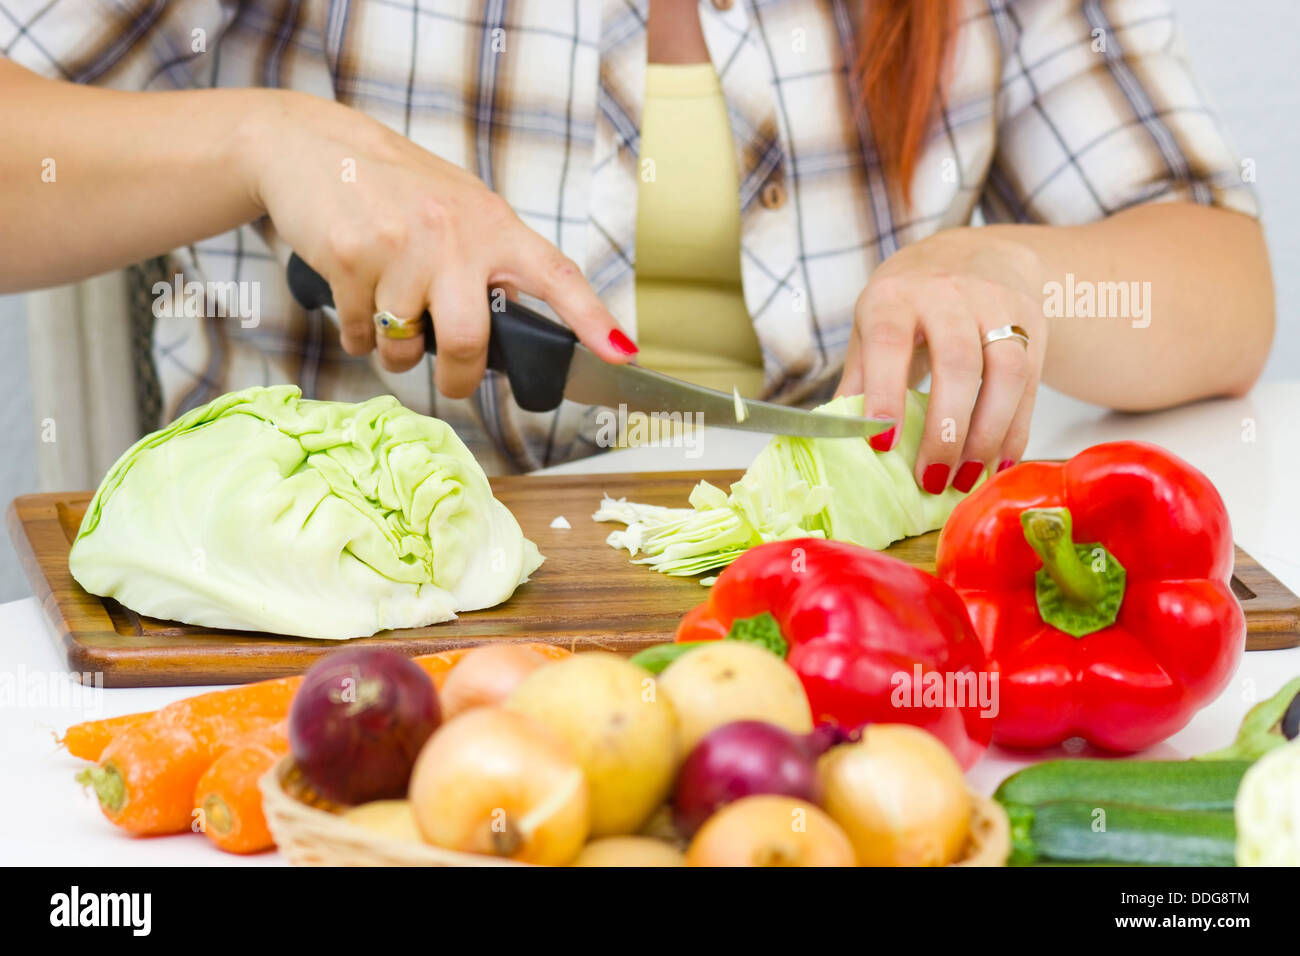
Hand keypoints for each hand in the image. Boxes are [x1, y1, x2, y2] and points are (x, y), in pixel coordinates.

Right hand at [242, 91, 636, 395]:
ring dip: (397, 351)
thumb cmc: (395, 185)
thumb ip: (490, 258)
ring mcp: (400, 246)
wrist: (310, 146)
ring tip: (390, 318)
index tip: (622, 355)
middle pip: (469, 340)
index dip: (593, 319)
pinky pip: (360, 333)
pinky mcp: (350, 259)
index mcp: (493, 224)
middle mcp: (453, 233)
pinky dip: (358, 336)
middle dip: (459, 378)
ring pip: (406, 345)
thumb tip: (516, 320)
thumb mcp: (460, 207)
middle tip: (455, 381)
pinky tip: (356, 303)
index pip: (557, 275)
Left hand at [837, 227, 1047, 492]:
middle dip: (947, 428)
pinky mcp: (1032, 322)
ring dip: (987, 435)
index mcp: (895, 296)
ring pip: (1006, 373)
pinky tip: (996, 463)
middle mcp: (948, 293)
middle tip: (931, 479)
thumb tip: (839, 439)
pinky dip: (1015, 431)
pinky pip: (1031, 384)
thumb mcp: (871, 326)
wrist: (974, 254)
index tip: (882, 445)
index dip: (886, 394)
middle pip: (958, 362)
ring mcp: (997, 304)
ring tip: (966, 479)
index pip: (890, 343)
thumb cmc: (909, 301)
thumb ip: (859, 380)